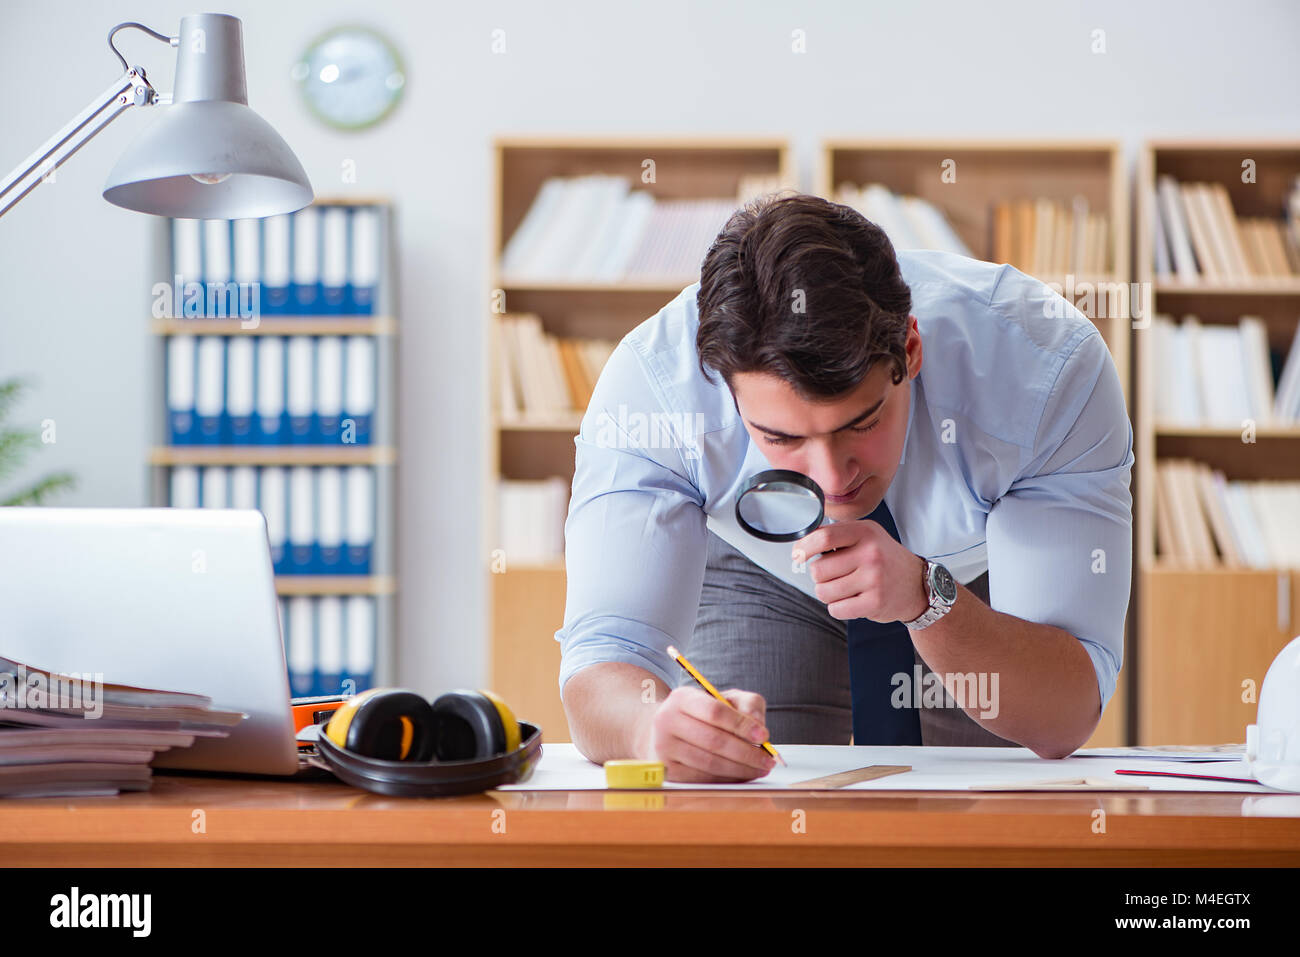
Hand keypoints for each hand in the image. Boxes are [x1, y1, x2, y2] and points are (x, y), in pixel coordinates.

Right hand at [634, 686, 774, 782]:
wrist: (668, 729)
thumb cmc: (704, 714)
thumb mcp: (726, 699)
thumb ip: (748, 704)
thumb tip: (758, 724)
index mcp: (682, 698)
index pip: (715, 712)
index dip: (741, 725)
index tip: (763, 736)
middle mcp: (667, 721)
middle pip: (713, 740)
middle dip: (746, 753)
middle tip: (767, 759)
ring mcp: (664, 748)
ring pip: (709, 763)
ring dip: (740, 769)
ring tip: (760, 769)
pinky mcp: (668, 770)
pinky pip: (703, 779)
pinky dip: (727, 779)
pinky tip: (742, 775)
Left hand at [792, 519, 928, 622]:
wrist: (917, 585)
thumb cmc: (884, 559)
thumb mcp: (866, 535)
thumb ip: (837, 535)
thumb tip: (801, 546)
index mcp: (865, 533)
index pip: (823, 537)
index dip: (803, 548)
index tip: (798, 555)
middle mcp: (870, 554)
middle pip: (818, 570)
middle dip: (819, 576)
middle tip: (835, 575)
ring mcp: (873, 579)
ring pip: (823, 592)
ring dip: (828, 593)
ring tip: (845, 588)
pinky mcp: (874, 603)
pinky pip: (836, 609)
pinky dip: (838, 607)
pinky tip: (852, 600)